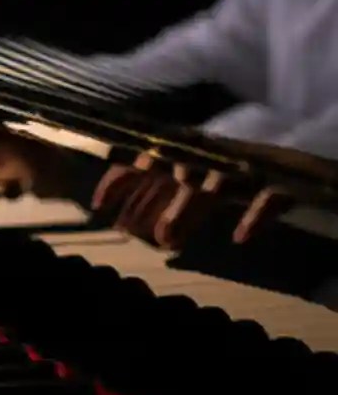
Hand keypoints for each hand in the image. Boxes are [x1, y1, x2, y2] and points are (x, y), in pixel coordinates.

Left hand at [92, 158, 293, 247]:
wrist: (298, 160)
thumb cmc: (233, 173)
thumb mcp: (193, 183)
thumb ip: (164, 203)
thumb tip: (134, 231)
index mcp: (191, 153)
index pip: (148, 157)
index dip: (121, 178)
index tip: (96, 204)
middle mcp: (214, 157)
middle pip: (178, 173)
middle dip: (149, 199)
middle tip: (128, 231)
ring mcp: (246, 167)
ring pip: (214, 185)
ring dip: (188, 210)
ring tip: (167, 240)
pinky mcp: (281, 182)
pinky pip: (269, 196)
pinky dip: (256, 215)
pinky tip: (241, 237)